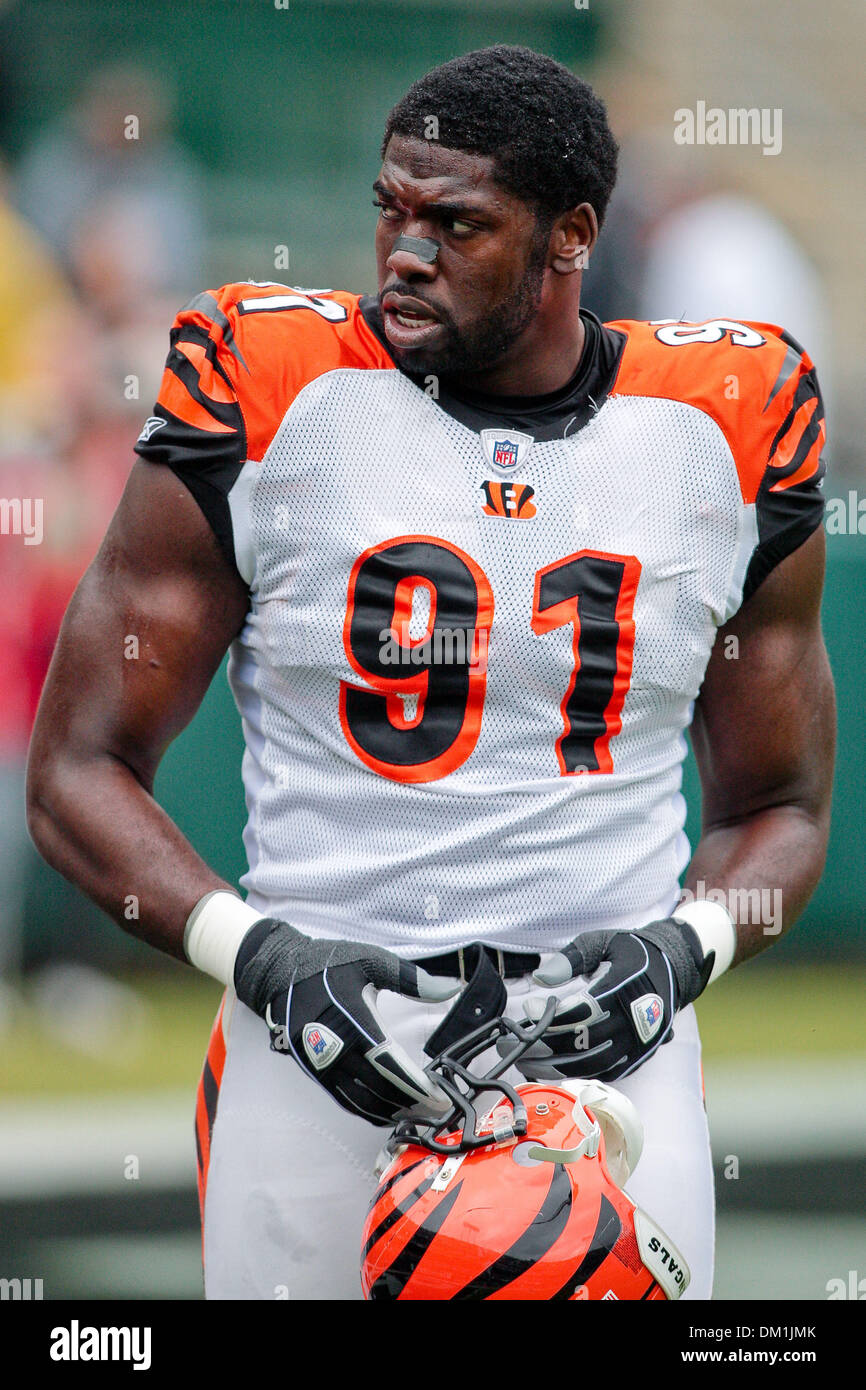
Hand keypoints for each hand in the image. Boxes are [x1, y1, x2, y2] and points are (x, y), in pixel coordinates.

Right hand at [233, 919, 459, 1124]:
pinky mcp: (314, 1071)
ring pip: (362, 1102)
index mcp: (354, 1022)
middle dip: (412, 1104)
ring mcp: (322, 1064)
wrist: (281, 972)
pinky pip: (344, 1100)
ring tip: (418, 1114)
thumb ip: (412, 978)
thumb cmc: (329, 963)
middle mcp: (336, 1049)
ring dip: (391, 1112)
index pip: (391, 1065)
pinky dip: (368, 1111)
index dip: (417, 1086)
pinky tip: (387, 1111)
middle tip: (438, 1110)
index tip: (440, 1097)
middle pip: (380, 1090)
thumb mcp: (372, 960)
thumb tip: (450, 988)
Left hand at [502, 918, 713, 1082]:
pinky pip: (605, 1072)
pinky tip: (552, 1068)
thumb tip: (540, 978)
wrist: (674, 968)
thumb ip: (571, 958)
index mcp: (624, 989)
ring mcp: (639, 1043)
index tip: (526, 1008)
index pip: (580, 1011)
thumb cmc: (631, 953)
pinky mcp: (639, 1056)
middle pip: (581, 1044)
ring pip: (591, 1064)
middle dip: (542, 1047)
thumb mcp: (602, 941)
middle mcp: (634, 1021)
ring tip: (525, 1060)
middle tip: (512, 1044)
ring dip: (554, 1066)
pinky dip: (577, 1073)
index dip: (549, 1015)